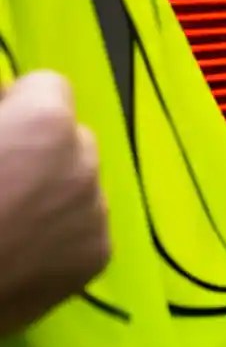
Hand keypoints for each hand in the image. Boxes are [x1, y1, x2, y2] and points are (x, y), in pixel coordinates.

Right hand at [0, 72, 108, 334]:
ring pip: (77, 185)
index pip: (47, 87)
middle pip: (69, 137)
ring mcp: (94, 214)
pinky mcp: (94, 259)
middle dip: (37, 147)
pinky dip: (56, 234)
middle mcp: (83, 164)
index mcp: (45, 124)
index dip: (15, 102)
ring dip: (49, 190)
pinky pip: (81, 229)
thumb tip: (3, 103)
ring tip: (3, 217)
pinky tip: (15, 250)